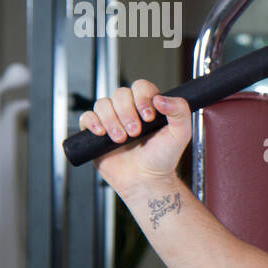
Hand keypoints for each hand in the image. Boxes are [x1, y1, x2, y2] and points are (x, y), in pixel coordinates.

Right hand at [78, 79, 191, 196]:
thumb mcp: (180, 133)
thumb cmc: (163, 158)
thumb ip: (180, 111)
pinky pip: (86, 116)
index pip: (141, 87)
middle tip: (135, 132)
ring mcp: (112, 120)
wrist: (146, 180)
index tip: (148, 117)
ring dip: (111, 120)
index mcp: (149, 106)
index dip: (142, 98)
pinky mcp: (97, 132)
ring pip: (103, 103)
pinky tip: (102, 133)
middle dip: (127, 113)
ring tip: (121, 139)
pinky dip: (92, 122)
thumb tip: (161, 98)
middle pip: (120, 94)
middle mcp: (130, 110)